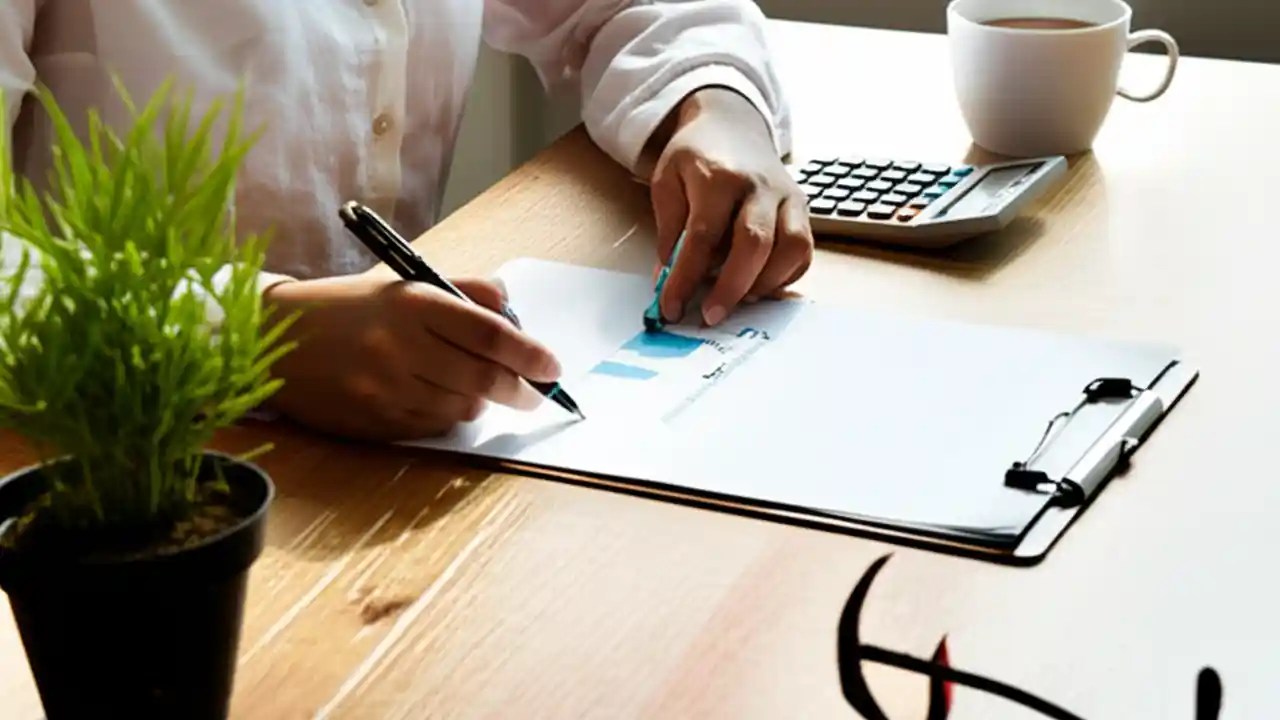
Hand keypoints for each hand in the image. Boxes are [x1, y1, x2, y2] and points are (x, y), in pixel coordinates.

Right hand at [262, 271, 560, 440]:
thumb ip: (463, 292)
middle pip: (484, 379)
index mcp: (411, 304)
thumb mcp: (402, 284)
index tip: (553, 367)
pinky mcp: (372, 422)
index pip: (489, 334)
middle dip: (520, 390)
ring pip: (461, 408)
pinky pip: (431, 428)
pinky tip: (434, 399)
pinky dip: (447, 417)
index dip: (529, 354)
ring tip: (472, 387)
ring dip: (480, 402)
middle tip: (534, 393)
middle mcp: (399, 348)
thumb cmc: (347, 309)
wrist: (272, 340)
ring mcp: (384, 389)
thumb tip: (513, 312)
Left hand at [646, 87, 813, 326]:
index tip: (671, 308)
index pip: (702, 236)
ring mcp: (787, 196)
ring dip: (764, 283)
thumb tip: (667, 280)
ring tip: (739, 299)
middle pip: (754, 243)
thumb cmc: (697, 158)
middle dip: (731, 287)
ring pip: (790, 248)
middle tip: (710, 316)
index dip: (686, 278)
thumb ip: (668, 231)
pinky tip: (760, 285)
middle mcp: (758, 186)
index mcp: (718, 176)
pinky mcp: (802, 208)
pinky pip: (804, 251)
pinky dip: (785, 276)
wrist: (733, 124)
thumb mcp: (667, 182)